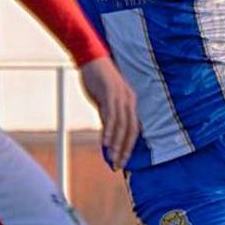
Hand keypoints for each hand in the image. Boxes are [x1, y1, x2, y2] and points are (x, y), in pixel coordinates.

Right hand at [79, 55, 138, 170]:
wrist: (91, 58)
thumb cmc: (97, 79)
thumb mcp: (104, 101)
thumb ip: (107, 116)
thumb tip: (108, 135)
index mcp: (130, 102)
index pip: (133, 129)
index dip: (128, 146)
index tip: (122, 161)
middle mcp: (129, 101)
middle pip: (131, 130)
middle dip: (125, 150)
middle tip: (119, 165)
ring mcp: (121, 97)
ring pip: (122, 126)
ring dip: (117, 144)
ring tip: (112, 158)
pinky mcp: (111, 93)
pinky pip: (112, 116)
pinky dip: (109, 131)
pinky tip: (106, 143)